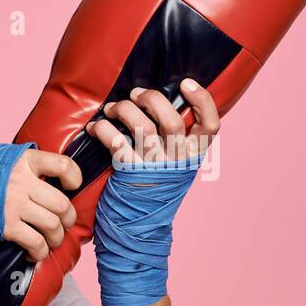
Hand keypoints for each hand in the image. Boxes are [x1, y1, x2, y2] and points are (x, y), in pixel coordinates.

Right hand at [2, 148, 80, 261]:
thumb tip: (49, 173)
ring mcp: (13, 205)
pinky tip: (34, 254)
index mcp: (23, 161)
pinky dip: (39, 252)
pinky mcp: (5, 226)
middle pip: (62, 203)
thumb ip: (24, 163)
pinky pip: (35, 242)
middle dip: (68, 219)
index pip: (63, 165)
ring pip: (52, 225)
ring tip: (50, 241)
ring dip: (56, 238)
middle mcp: (21, 182)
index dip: (74, 178)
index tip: (71, 187)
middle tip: (63, 224)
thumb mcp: (0, 159)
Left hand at [85, 78, 219, 171]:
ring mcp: (155, 167)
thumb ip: (176, 138)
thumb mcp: (176, 163)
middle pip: (171, 120)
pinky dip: (103, 130)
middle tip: (134, 94)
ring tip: (111, 108)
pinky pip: (117, 144)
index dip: (202, 100)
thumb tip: (157, 101)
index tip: (185, 82)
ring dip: (123, 110)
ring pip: (142, 128)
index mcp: (194, 155)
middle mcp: (178, 160)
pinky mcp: (131, 174)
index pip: (211, 125)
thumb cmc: (155, 184)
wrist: (139, 223)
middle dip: (151, 99)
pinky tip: (95, 126)